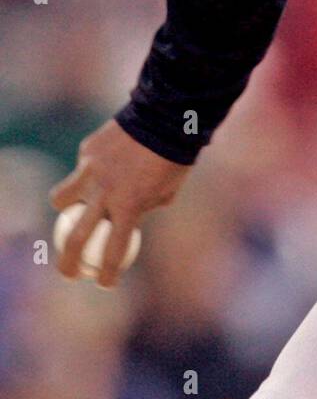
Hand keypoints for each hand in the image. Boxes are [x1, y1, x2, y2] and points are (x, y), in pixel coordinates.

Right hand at [49, 121, 190, 288]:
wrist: (167, 115)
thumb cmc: (174, 158)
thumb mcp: (166, 193)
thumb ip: (143, 209)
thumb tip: (127, 223)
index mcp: (130, 206)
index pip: (112, 252)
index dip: (107, 274)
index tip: (105, 283)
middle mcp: (105, 192)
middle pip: (75, 238)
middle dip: (68, 263)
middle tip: (70, 273)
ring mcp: (91, 170)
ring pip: (61, 199)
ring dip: (65, 208)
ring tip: (73, 209)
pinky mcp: (86, 151)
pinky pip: (82, 168)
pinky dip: (90, 171)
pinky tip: (106, 161)